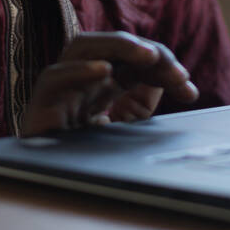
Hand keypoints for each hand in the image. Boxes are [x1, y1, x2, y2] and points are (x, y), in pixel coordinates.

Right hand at [19, 31, 197, 135]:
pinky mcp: (40, 102)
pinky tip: (103, 70)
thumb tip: (176, 81)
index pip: (134, 61)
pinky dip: (79, 70)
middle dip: (146, 51)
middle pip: (112, 46)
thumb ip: (145, 102)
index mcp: (102, 80)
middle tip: (177, 71)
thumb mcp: (126, 126)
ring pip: (83, 46)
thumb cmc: (88, 152)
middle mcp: (81, 76)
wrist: (53, 182)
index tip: (189, 92)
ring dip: (118, 46)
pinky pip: (55, 76)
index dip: (164, 67)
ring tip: (148, 56)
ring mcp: (60, 86)